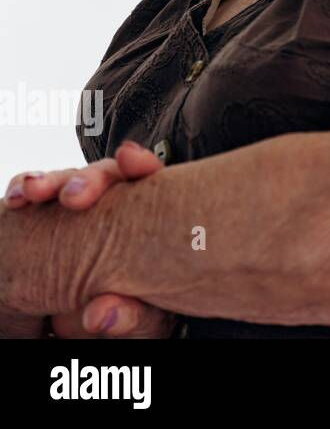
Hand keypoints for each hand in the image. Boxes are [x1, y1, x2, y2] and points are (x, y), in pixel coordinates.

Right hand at [4, 142, 174, 337]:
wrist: (87, 328)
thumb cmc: (130, 318)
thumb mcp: (139, 323)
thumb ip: (132, 319)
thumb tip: (102, 314)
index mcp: (149, 224)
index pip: (152, 184)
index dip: (142, 166)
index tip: (131, 159)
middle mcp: (115, 209)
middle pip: (107, 176)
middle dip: (89, 177)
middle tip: (73, 197)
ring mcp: (77, 214)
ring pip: (66, 182)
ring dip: (49, 181)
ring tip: (30, 192)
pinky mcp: (43, 222)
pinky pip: (33, 200)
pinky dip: (23, 192)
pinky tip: (17, 202)